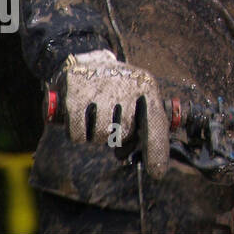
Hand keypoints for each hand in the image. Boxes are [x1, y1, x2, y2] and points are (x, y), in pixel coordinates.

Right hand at [60, 49, 169, 178]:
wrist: (87, 60)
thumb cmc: (118, 88)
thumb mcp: (136, 99)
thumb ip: (140, 127)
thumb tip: (129, 156)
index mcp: (146, 86)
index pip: (155, 121)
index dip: (156, 149)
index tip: (157, 173)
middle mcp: (126, 85)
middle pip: (124, 134)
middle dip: (117, 136)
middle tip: (112, 122)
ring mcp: (100, 89)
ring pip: (100, 136)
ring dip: (97, 134)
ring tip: (97, 116)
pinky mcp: (75, 95)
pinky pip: (78, 135)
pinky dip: (78, 133)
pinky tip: (81, 118)